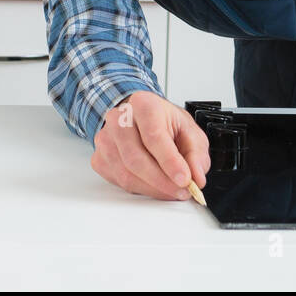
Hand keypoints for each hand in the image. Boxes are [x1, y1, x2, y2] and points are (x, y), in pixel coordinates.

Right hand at [90, 91, 209, 199]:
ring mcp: (105, 139)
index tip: (184, 179)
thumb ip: (196, 154)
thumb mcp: (189, 131)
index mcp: (143, 105)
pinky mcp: (99, 158)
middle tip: (182, 191)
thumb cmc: (163, 122)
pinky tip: (154, 185)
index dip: (170, 162)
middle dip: (162, 181)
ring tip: (172, 190)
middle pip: (136, 158)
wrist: (141, 118)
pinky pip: (119, 181)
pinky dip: (140, 189)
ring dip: (153, 189)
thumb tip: (196, 177)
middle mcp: (119, 119)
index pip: (154, 136)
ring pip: (126, 174)